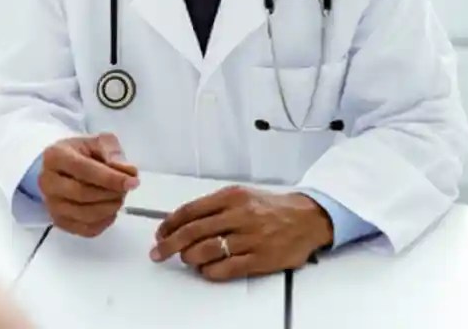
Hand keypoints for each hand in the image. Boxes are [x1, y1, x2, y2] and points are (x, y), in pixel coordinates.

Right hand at [38, 133, 138, 236]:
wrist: (63, 168)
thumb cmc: (82, 153)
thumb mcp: (99, 142)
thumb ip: (113, 152)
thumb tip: (127, 171)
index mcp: (55, 156)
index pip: (83, 169)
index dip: (110, 178)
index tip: (132, 182)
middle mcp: (48, 182)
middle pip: (83, 194)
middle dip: (110, 193)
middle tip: (126, 189)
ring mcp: (52, 205)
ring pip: (85, 215)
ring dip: (109, 208)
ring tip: (118, 197)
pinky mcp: (60, 222)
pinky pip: (86, 229)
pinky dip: (104, 222)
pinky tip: (110, 209)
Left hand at [150, 186, 332, 280]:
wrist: (308, 218)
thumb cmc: (272, 207)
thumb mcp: (242, 196)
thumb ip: (215, 207)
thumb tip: (184, 222)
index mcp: (232, 197)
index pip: (191, 211)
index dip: (170, 224)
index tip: (161, 233)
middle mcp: (240, 215)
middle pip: (193, 232)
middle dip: (170, 244)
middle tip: (159, 252)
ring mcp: (250, 238)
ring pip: (207, 250)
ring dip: (189, 257)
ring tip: (186, 259)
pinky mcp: (260, 259)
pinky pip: (226, 268)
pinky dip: (210, 271)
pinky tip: (205, 270)